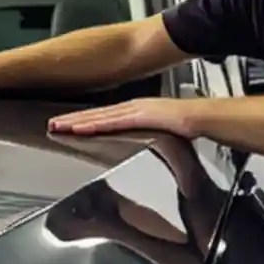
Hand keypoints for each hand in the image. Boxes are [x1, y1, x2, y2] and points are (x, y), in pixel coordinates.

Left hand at [48, 98, 202, 137]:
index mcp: (140, 113)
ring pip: (99, 117)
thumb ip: (154, 144)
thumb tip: (152, 155)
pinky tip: (78, 128)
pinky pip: (112, 121)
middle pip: (97, 115)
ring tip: (55, 127)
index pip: (106, 118)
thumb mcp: (167, 138)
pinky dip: (93, 124)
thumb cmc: (196, 127)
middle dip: (73, 121)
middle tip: (52, 126)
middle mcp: (135, 108)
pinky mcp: (141, 115)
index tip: (68, 127)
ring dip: (76, 122)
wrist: (211, 119)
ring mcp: (137, 110)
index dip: (85, 122)